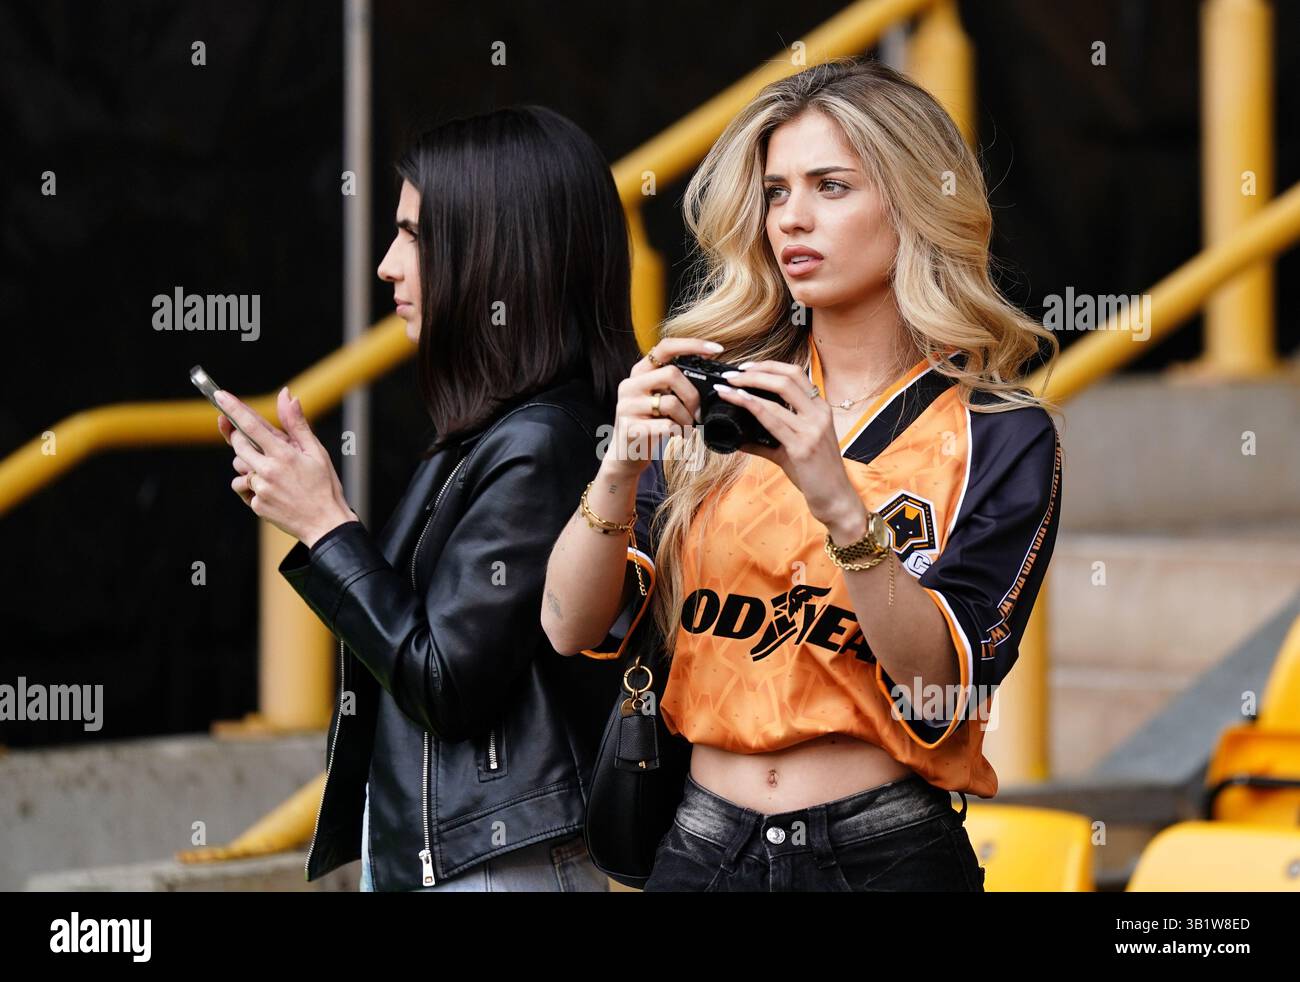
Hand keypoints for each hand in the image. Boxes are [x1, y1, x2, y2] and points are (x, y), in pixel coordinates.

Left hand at [216, 386, 358, 546]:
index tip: (219, 395)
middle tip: (255, 441)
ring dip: (249, 465)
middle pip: (238, 445)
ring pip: (239, 468)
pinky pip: (244, 488)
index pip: (251, 426)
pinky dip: (253, 486)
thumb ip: (297, 423)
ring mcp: (260, 489)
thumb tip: (287, 395)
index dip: (233, 408)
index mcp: (283, 455)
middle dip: (241, 437)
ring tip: (273, 472)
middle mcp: (268, 471)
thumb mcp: (316, 452)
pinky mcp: (256, 505)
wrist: (326, 524)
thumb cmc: (325, 486)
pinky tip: (273, 490)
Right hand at [603, 336, 721, 479]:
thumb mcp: (658, 398)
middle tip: (698, 413)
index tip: (716, 348)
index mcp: (639, 372)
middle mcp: (630, 385)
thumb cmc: (650, 424)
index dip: (692, 344)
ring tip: (687, 428)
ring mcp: (627, 406)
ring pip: (671, 402)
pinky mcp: (630, 428)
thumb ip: (674, 385)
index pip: (665, 347)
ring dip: (687, 418)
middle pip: (672, 374)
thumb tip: (710, 378)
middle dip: (693, 395)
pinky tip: (677, 436)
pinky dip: (679, 432)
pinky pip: (667, 426)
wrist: (626, 455)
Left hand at [712, 359, 866, 538]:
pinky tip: (738, 402)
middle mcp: (819, 413)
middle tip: (731, 375)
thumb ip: (767, 442)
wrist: (836, 500)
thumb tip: (739, 438)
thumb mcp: (791, 452)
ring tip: (727, 387)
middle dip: (755, 371)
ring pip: (779, 393)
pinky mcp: (804, 446)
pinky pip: (773, 419)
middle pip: (786, 377)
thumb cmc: (816, 475)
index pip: (794, 374)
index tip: (745, 368)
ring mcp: (813, 429)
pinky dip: (752, 406)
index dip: (768, 366)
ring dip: (748, 386)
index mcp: (820, 409)